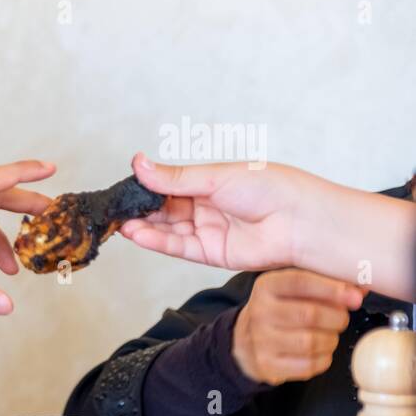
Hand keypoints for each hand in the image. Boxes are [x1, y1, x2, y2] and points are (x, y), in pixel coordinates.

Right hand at [119, 154, 329, 271]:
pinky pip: (177, 246)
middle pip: (164, 209)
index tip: (123, 186)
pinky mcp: (210, 253)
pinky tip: (136, 233)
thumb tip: (138, 163)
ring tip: (120, 223)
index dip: (146, 186)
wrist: (301, 221)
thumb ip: (174, 178)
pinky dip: (156, 241)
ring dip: (143, 226)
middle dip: (140, 209)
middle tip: (114, 208)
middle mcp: (206, 207)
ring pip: (167, 229)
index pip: (169, 185)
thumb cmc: (270, 188)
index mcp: (210, 183)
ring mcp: (207, 230)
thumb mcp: (215, 177)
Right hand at [231, 270, 362, 385]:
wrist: (247, 342)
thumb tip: (360, 288)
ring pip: (311, 342)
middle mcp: (259, 312)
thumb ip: (327, 284)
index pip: (300, 282)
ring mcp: (260, 340)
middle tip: (340, 318)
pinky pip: (309, 365)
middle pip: (310, 314)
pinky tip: (318, 351)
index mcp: (266, 287)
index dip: (332, 289)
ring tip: (328, 335)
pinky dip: (323, 359)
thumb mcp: (295, 290)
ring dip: (330, 340)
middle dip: (337, 318)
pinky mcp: (267, 364)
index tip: (355, 297)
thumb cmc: (281, 311)